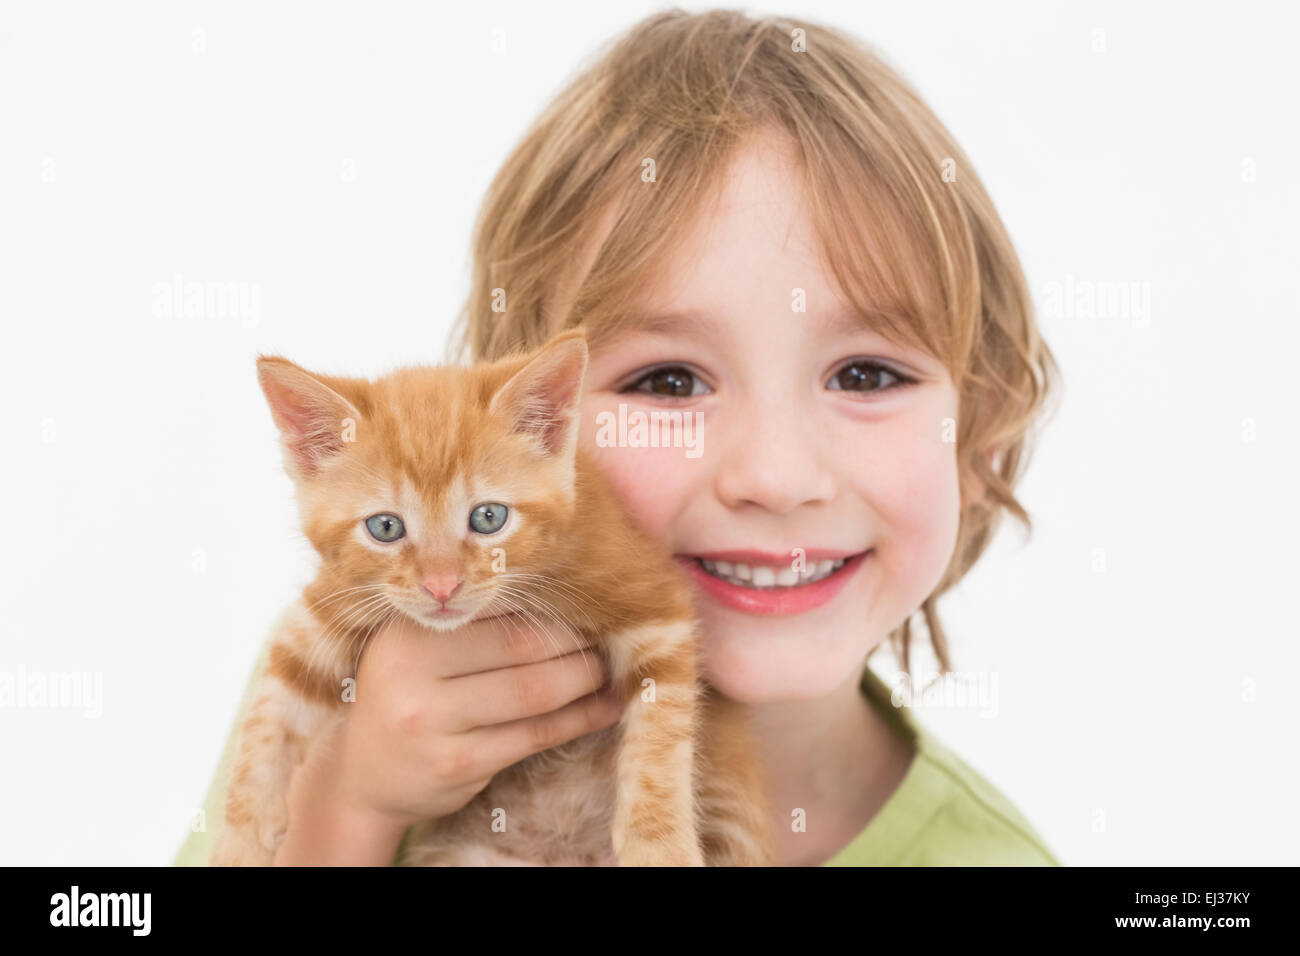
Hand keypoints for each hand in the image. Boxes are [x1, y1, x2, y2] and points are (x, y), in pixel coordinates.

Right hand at [297, 611, 621, 833]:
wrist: (363, 775)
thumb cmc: (408, 697)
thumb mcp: (420, 650)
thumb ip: (474, 626)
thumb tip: (564, 599)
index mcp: (408, 629)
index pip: (497, 606)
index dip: (549, 606)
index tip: (585, 605)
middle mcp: (412, 670)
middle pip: (521, 646)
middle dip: (574, 643)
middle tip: (606, 640)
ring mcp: (432, 720)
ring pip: (533, 692)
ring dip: (584, 681)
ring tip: (608, 673)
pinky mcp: (456, 764)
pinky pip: (533, 736)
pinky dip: (577, 720)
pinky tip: (602, 709)